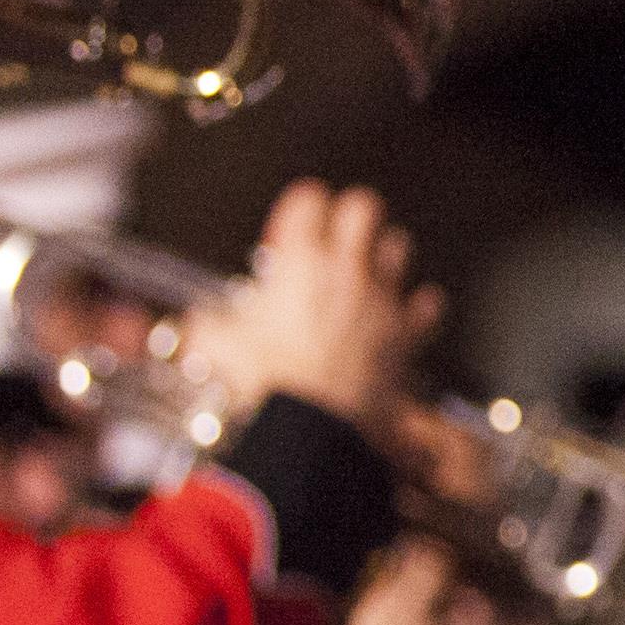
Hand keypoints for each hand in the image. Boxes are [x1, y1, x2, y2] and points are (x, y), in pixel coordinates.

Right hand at [183, 180, 444, 425]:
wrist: (310, 425)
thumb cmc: (266, 384)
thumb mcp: (214, 347)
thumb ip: (206, 326)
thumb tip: (197, 325)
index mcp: (299, 261)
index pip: (308, 199)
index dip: (300, 207)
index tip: (292, 224)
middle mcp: (345, 269)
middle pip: (363, 207)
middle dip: (348, 217)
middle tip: (332, 237)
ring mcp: (380, 298)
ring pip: (398, 246)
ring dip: (383, 254)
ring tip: (366, 271)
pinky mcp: (405, 332)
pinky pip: (427, 304)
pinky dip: (419, 307)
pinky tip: (405, 314)